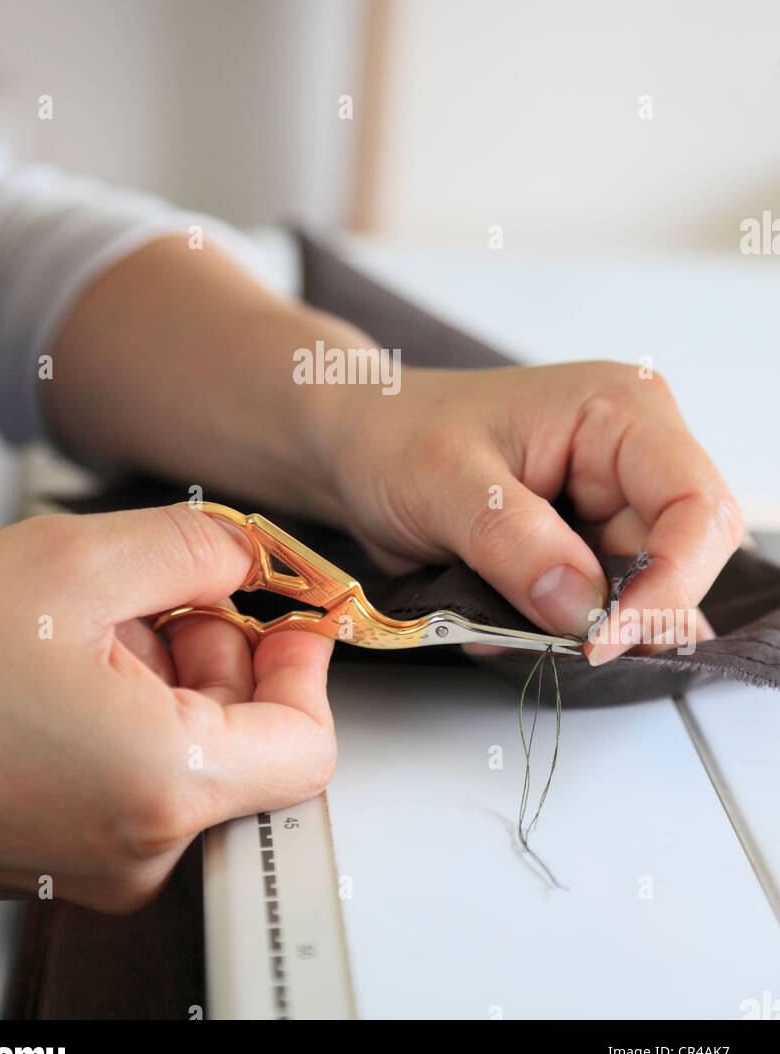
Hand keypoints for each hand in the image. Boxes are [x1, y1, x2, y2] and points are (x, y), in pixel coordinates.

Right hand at [0, 504, 334, 910]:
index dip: (304, 667)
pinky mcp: (55, 859)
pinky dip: (122, 718)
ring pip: (185, 757)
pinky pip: (130, 782)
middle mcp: (138, 848)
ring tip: (87, 628)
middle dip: (217, 654)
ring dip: (161, 679)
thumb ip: (193, 548)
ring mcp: (94, 864)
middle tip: (163, 595)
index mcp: (165, 785)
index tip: (288, 617)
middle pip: (245, 744)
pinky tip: (59, 669)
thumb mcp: (72, 564)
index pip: (308, 744)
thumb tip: (245, 558)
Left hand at [330, 362, 742, 664]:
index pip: (697, 507)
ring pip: (637, 595)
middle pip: (678, 560)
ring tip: (499, 617)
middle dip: (618, 613)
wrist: (356, 448)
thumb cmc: (394, 436)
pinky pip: (596, 606)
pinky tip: (501, 616)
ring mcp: (610, 503)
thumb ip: (516, 542)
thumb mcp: (443, 481)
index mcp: (620, 412)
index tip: (603, 637)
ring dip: (574, 627)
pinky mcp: (585, 543)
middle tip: (548, 641)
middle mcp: (632, 456)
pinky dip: (553, 628)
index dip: (670, 582)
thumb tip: (581, 607)